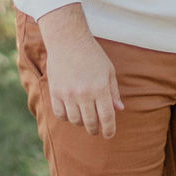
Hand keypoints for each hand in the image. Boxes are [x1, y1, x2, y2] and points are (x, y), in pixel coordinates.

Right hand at [38, 5, 123, 138]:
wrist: (68, 41)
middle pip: (90, 123)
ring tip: (85, 118)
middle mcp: (84, 94)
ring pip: (75, 121)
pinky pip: (60, 114)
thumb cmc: (92, 55)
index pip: (107, 117)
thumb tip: (119, 109)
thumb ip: (113, 92)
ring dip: (81, 123)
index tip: (110, 135)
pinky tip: (71, 113)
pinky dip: (67, 117)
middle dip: (95, 129)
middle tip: (97, 129)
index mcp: (100, 88)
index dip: (109, 130)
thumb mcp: (109, 71)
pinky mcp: (55, 92)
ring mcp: (68, 94)